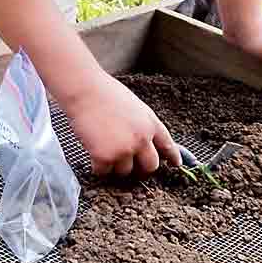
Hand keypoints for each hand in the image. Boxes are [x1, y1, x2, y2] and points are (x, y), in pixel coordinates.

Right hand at [59, 69, 177, 177]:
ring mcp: (124, 149)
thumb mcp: (135, 107)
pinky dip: (98, 166)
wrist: (85, 90)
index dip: (172, 156)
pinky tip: (93, 151)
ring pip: (125, 172)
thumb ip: (143, 125)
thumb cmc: (105, 94)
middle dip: (141, 168)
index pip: (167, 145)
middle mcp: (141, 139)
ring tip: (104, 147)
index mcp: (150, 124)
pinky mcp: (105, 157)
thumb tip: (145, 142)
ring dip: (115, 165)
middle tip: (130, 164)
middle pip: (150, 166)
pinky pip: (104, 172)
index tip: (176, 164)